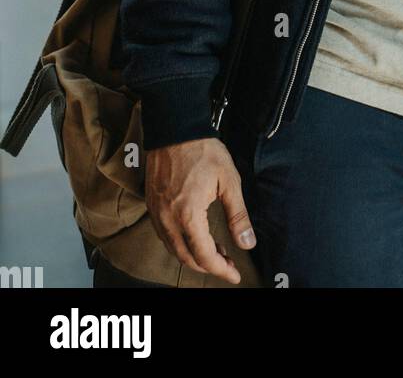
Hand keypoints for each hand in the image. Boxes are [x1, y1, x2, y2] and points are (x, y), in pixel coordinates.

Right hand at [144, 137, 256, 283]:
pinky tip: (195, 236)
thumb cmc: (202, 150)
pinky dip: (181, 244)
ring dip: (194, 256)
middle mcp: (168, 219)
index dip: (221, 270)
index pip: (204, 256)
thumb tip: (247, 243)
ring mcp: (157, 214)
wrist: (175, 129)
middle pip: (186, 259)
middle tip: (228, 263)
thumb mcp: (229, 181)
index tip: (234, 275)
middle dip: (209, 266)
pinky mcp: (152, 206)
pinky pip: (164, 236)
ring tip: (216, 250)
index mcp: (188, 215)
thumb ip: (238, 215)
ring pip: (173, 250)